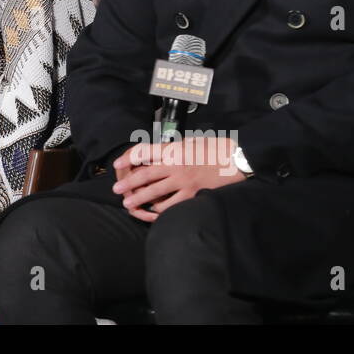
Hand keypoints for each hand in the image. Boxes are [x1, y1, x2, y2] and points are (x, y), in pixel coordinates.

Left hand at [111, 137, 245, 222]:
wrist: (236, 159)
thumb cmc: (214, 148)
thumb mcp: (190, 141)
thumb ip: (173, 148)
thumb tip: (157, 154)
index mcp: (174, 150)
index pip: (144, 152)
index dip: (128, 157)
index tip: (117, 163)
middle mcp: (176, 166)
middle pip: (145, 175)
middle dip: (128, 183)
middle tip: (116, 189)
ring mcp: (185, 182)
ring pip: (155, 193)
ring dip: (139, 199)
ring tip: (128, 204)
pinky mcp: (194, 195)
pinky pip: (172, 206)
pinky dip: (160, 209)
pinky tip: (152, 211)